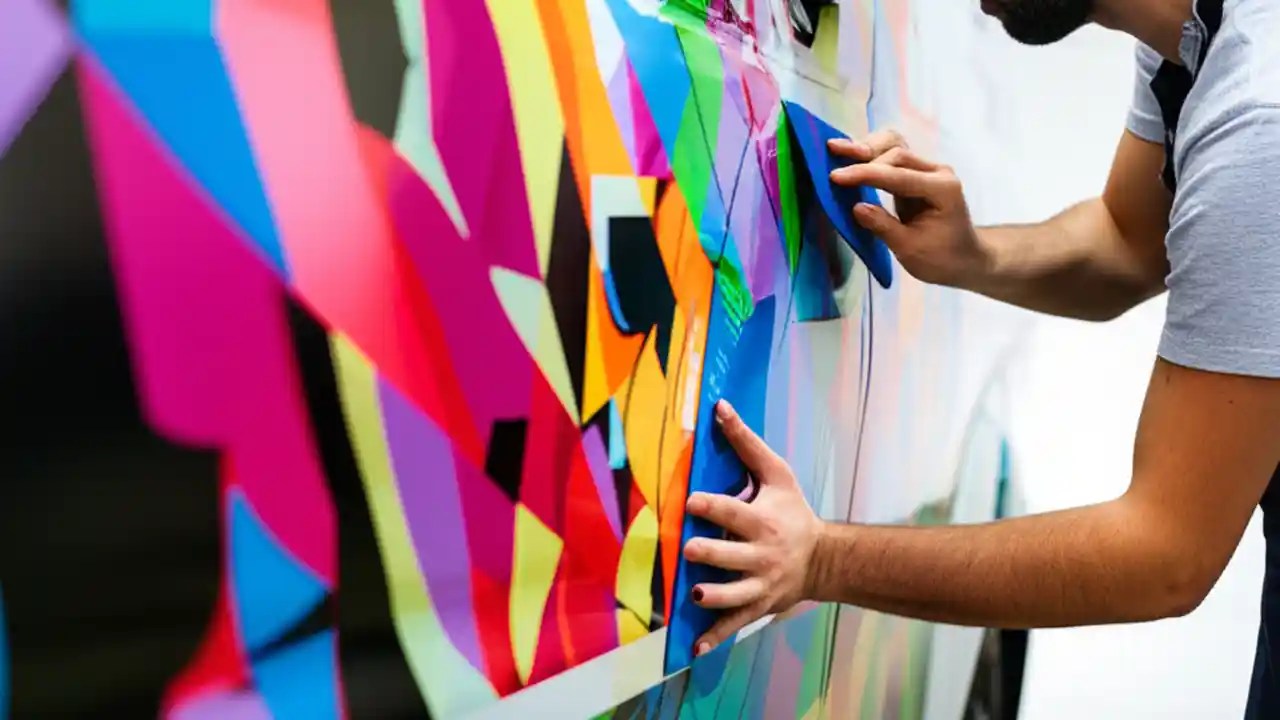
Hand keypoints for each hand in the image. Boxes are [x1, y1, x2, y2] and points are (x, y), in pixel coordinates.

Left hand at [682, 400, 822, 654]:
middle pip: (732, 557)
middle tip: (691, 548)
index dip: (713, 506)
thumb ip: (746, 444)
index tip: (691, 501)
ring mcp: (759, 585)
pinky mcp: (756, 607)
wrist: (823, 559)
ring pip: (733, 595)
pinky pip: (734, 624)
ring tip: (694, 592)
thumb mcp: (778, 474)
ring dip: (712, 596)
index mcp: (763, 522)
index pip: (735, 513)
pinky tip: (694, 650)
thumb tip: (720, 407)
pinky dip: (715, 638)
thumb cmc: (794, 511)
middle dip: (711, 554)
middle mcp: (761, 556)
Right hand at [827, 131, 989, 287]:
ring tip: (837, 151)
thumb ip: (884, 227)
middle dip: (863, 159)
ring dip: (866, 149)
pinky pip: (892, 156)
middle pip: (896, 153)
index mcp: (942, 189)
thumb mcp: (910, 250)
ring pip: (894, 146)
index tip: (836, 177)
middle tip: (832, 166)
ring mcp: (928, 169)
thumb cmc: (942, 259)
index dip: (865, 174)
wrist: (964, 259)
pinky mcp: (917, 173)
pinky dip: (870, 156)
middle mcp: (937, 172)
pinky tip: (850, 157)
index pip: (898, 175)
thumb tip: (855, 207)